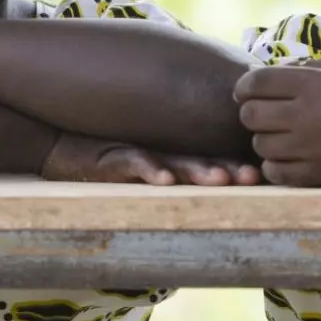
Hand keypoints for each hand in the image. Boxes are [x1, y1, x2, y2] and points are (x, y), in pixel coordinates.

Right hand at [42, 132, 260, 186]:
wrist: (57, 140)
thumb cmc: (101, 152)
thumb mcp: (140, 160)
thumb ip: (170, 162)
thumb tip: (208, 172)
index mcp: (172, 152)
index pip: (211, 157)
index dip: (237, 165)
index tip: (263, 173)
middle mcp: (161, 151)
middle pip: (202, 160)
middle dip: (228, 168)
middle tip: (252, 176)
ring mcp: (138, 152)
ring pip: (175, 162)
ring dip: (198, 170)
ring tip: (220, 178)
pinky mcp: (111, 157)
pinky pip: (133, 163)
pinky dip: (149, 171)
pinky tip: (165, 180)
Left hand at [234, 61, 320, 186]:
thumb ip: (307, 70)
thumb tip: (274, 71)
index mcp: (310, 85)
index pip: (255, 83)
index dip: (244, 85)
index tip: (247, 90)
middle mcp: (303, 116)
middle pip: (250, 114)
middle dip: (252, 111)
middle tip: (264, 112)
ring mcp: (309, 148)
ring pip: (259, 145)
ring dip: (264, 138)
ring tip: (280, 135)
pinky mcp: (317, 175)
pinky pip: (276, 172)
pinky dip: (276, 165)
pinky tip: (288, 158)